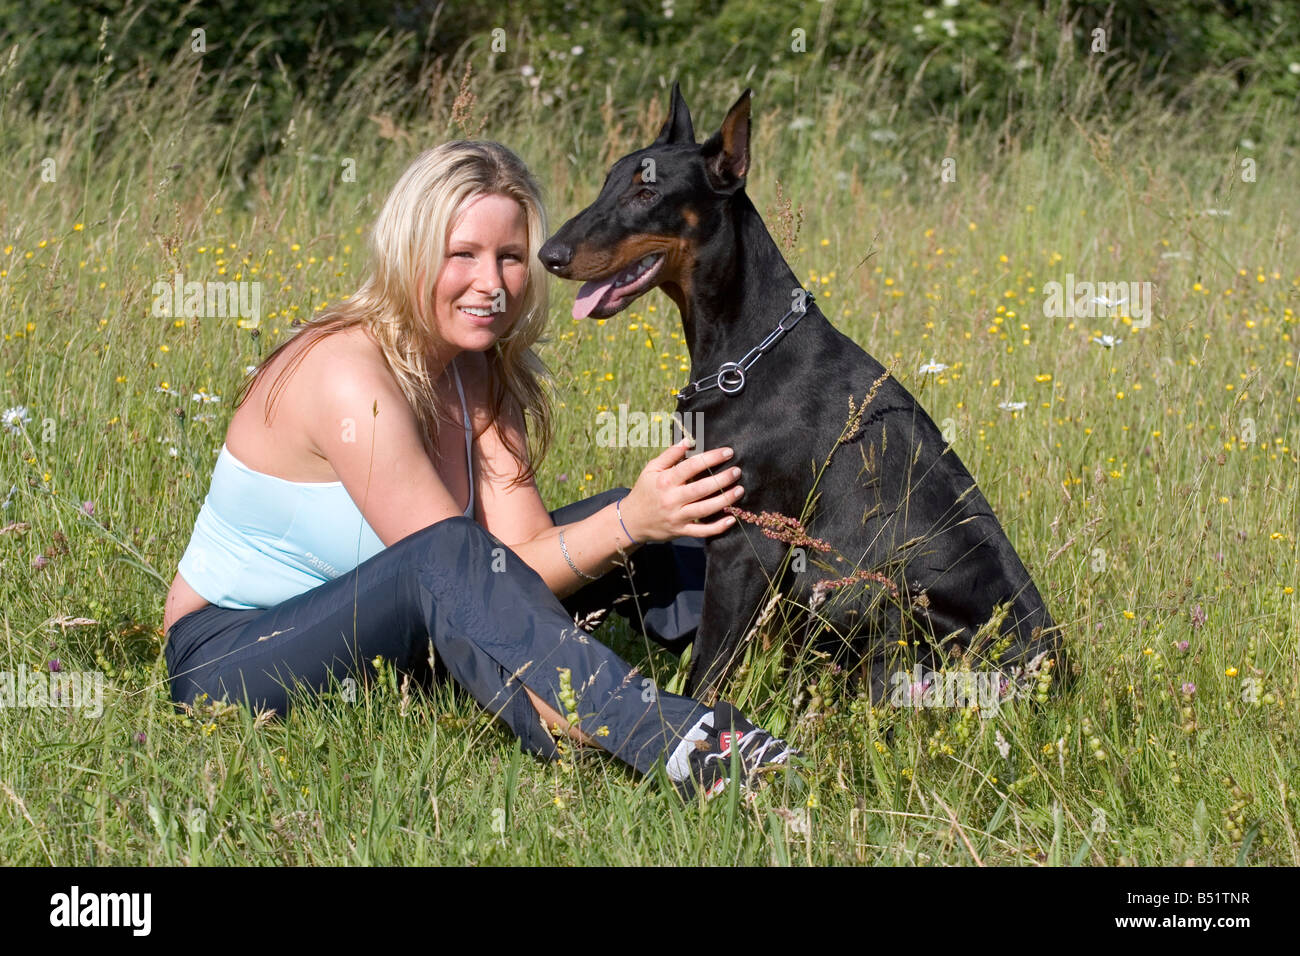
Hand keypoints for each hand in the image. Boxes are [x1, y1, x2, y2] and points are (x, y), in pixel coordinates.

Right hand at [619, 439, 742, 543]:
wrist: (631, 520)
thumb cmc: (645, 490)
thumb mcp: (652, 469)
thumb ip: (670, 455)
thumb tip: (688, 442)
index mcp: (665, 481)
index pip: (691, 466)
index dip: (711, 458)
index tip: (728, 452)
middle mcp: (672, 499)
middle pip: (701, 488)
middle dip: (722, 479)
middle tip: (737, 471)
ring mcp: (677, 517)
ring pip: (704, 510)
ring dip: (725, 500)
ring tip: (740, 490)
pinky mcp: (680, 531)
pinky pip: (701, 531)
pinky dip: (717, 527)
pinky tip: (732, 519)